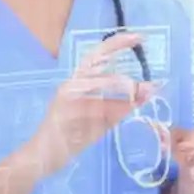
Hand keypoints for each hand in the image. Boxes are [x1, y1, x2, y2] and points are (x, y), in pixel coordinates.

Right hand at [28, 32, 157, 174]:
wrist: (43, 157)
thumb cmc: (74, 136)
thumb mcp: (105, 119)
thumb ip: (125, 106)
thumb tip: (150, 91)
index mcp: (80, 83)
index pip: (98, 57)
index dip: (117, 44)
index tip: (138, 37)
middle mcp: (71, 84)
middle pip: (93, 59)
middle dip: (115, 48)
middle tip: (137, 41)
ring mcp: (66, 95)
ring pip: (94, 80)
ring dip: (118, 84)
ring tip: (137, 91)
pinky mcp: (62, 110)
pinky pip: (88, 104)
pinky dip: (106, 106)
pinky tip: (120, 109)